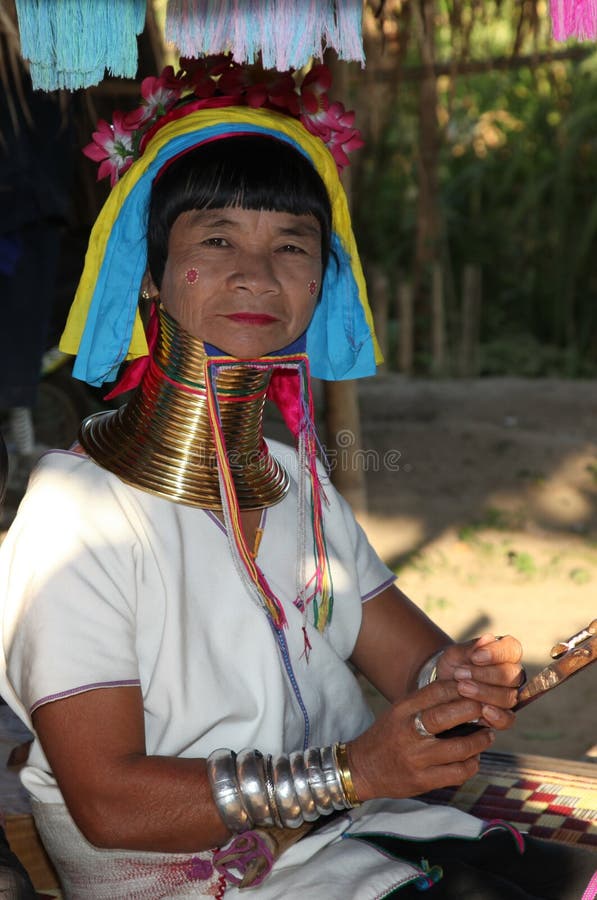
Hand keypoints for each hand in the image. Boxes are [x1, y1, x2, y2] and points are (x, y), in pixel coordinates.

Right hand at [348, 679, 494, 802]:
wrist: (362, 769)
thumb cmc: (387, 736)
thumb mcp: (399, 712)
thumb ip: (425, 703)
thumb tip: (466, 694)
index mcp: (402, 710)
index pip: (436, 691)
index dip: (460, 688)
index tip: (476, 687)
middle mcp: (408, 732)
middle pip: (446, 716)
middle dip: (473, 710)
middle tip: (489, 709)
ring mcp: (415, 759)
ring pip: (458, 749)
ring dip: (480, 741)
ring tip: (488, 735)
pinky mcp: (422, 781)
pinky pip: (457, 773)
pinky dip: (472, 765)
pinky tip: (474, 759)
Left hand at [438, 634, 522, 729]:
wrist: (443, 685)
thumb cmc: (455, 665)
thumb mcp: (457, 653)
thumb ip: (473, 647)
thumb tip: (489, 638)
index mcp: (506, 654)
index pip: (513, 649)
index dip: (496, 653)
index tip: (475, 657)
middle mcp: (512, 675)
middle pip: (511, 675)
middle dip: (484, 675)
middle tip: (460, 674)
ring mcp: (509, 696)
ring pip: (508, 697)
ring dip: (483, 693)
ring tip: (461, 688)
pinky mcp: (503, 716)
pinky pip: (508, 719)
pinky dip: (497, 716)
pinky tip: (483, 711)